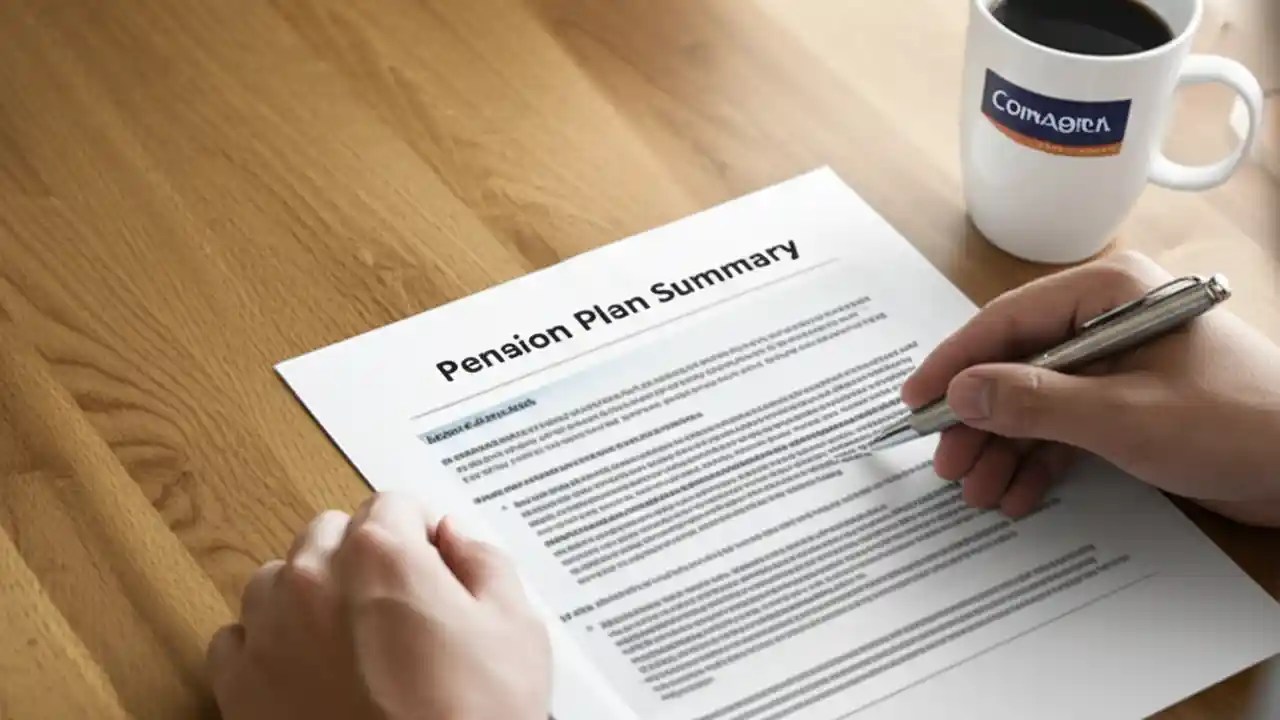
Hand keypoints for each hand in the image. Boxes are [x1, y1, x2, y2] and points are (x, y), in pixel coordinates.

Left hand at [207, 493, 551, 719]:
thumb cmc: (471, 716)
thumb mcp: (515, 628)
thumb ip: (484, 561)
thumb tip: (455, 536)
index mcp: (383, 553)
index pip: (394, 503)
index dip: (420, 532)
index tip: (431, 562)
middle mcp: (315, 578)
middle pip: (331, 531)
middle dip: (362, 556)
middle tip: (396, 604)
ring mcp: (269, 630)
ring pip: (277, 577)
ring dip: (308, 593)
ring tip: (348, 638)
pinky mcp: (240, 684)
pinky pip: (237, 638)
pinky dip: (266, 645)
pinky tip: (306, 671)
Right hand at [902, 251, 1279, 526]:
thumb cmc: (1235, 424)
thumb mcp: (1122, 415)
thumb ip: (1034, 401)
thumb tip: (960, 393)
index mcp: (1108, 292)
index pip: (1007, 321)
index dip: (955, 364)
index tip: (915, 401)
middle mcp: (1107, 318)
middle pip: (1014, 364)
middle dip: (978, 420)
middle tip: (945, 462)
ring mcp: (1117, 363)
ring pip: (1034, 400)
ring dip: (1002, 447)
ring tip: (976, 489)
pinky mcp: (1129, 403)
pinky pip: (1064, 425)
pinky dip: (1038, 459)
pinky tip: (1015, 492)